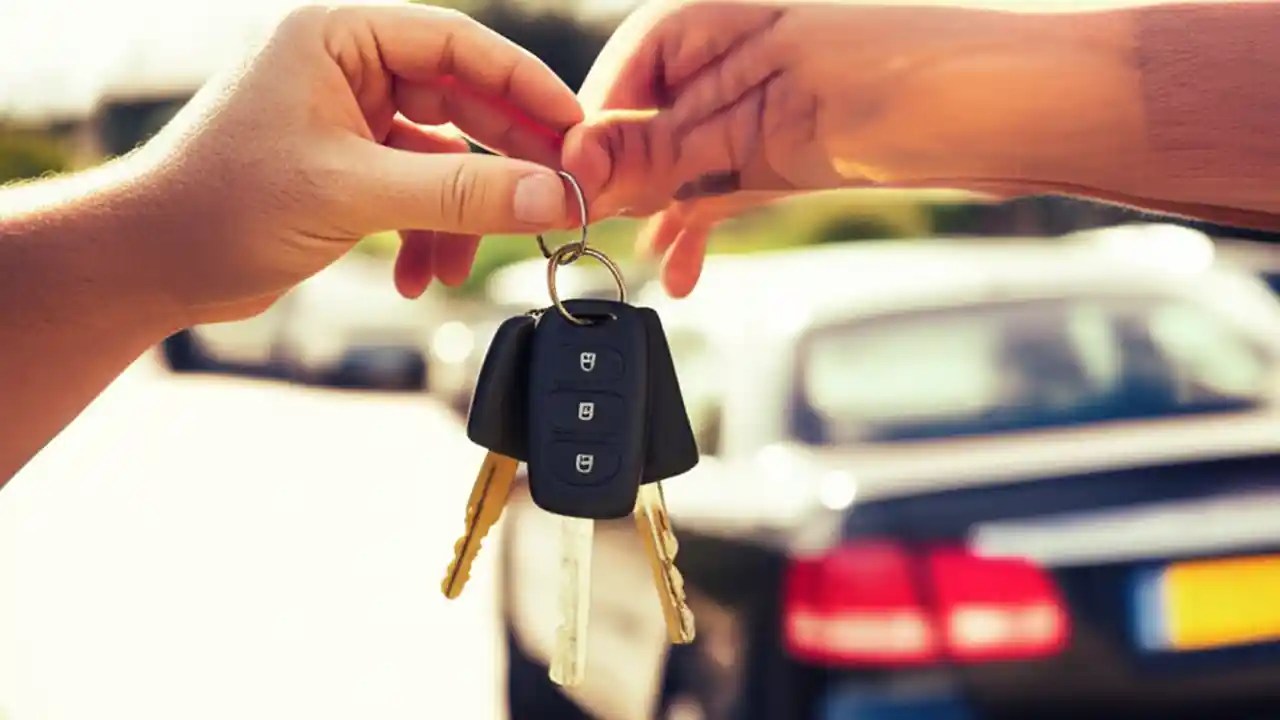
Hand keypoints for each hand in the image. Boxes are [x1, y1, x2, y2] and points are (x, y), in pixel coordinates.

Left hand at [132, 4, 582, 323]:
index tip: (576, 131)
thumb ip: (460, 192)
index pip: (459, 45)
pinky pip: (417, 196)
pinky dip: (426, 236)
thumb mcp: (353, 193)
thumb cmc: (220, 205)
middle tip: (556, 200)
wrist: (150, 265)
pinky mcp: (347, 172)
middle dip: (502, 163)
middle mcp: (347, 71)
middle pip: (461, 103)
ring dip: (458, 216)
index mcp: (339, 38)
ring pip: (444, 160)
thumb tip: (553, 195)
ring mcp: (349, 123)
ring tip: (451, 264)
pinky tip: (413, 276)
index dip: (525, 86)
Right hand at [564, 0, 1135, 293]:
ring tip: (634, 262)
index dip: (593, 133)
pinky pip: (729, 186)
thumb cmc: (922, 82)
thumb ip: (677, 144)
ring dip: (658, 213)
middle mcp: (743, 56)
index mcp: (728, 17)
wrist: (1031, 113)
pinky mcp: (799, 148)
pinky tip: (684, 268)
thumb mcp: (777, 118)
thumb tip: (586, 170)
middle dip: (619, 181)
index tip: (568, 190)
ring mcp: (771, 105)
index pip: (627, 70)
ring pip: (686, 161)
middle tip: (592, 236)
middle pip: (650, 119)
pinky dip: (705, 225)